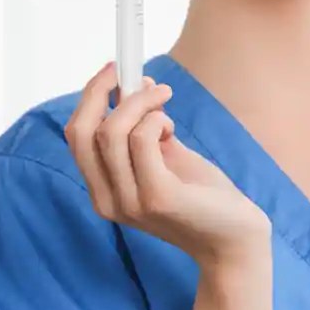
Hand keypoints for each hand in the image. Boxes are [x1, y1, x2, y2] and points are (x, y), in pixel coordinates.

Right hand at [63, 62, 271, 268]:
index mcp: (103, 191)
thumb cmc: (200, 196)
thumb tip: (133, 84)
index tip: (114, 70)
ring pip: (112, 131)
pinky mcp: (158, 197)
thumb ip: (142, 128)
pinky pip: (142, 139)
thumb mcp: (163, 158)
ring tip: (165, 102)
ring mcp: (130, 202)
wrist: (233, 238)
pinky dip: (156, 119)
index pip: (76, 136)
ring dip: (141, 102)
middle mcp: (107, 201)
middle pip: (82, 131)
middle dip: (102, 91)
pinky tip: (171, 127)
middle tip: (135, 74)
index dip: (89, 97)